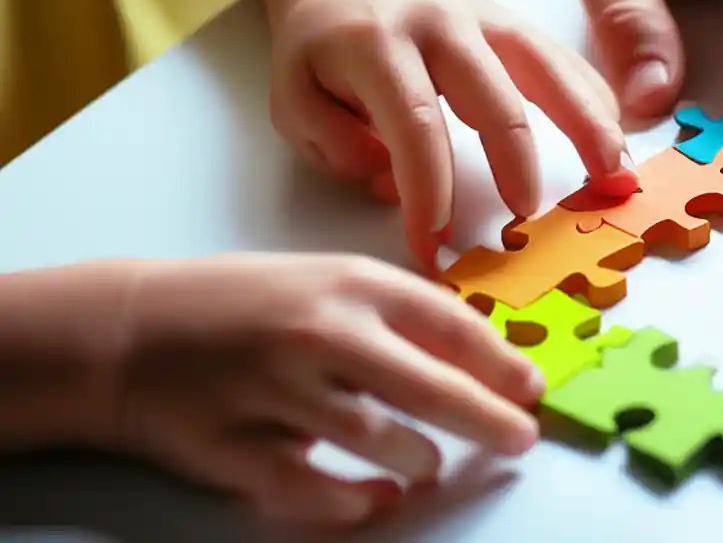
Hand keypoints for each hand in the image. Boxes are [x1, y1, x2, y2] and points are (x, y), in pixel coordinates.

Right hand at [107, 254, 542, 525]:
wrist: (129, 328)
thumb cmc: (243, 303)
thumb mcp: (325, 281)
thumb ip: (396, 315)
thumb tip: (481, 359)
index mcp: (350, 285)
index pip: (450, 326)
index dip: (501, 363)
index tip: (532, 388)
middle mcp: (320, 334)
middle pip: (430, 390)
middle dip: (488, 421)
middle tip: (520, 439)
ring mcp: (276, 391)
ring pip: (379, 443)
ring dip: (419, 461)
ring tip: (429, 464)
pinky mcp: (235, 447)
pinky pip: (314, 490)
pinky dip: (356, 502)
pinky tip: (379, 498)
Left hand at [267, 0, 633, 262]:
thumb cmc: (323, 47)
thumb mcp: (293, 98)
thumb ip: (336, 147)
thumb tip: (398, 187)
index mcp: (376, 43)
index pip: (413, 126)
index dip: (428, 193)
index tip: (434, 248)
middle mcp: (440, 24)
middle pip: (494, 98)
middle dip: (516, 164)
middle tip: (526, 220)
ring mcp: (486, 18)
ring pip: (548, 69)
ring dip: (588, 126)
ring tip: (617, 178)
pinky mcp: (515, 24)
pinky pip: (564, 60)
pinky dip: (595, 101)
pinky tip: (617, 141)